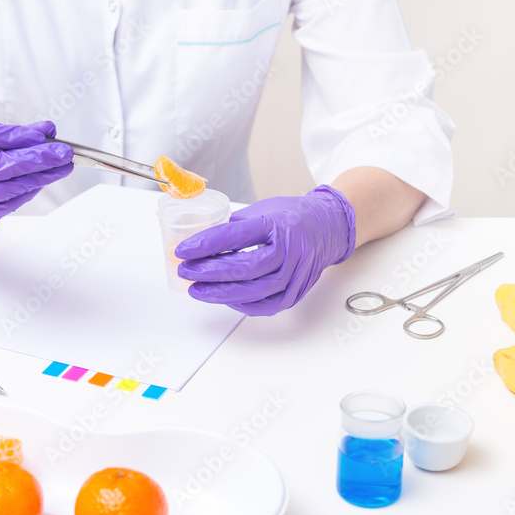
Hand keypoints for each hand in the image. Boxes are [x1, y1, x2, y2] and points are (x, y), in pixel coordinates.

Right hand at [0, 119, 73, 236]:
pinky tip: (42, 182)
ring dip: (39, 178)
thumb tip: (45, 131)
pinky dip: (28, 193)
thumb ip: (7, 135)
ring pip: (6, 190)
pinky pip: (6, 206)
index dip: (14, 135)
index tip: (43, 133)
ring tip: (61, 167)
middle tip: (62, 153)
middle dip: (36, 159)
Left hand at [175, 185, 355, 315]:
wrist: (330, 229)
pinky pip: (266, 305)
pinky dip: (242, 304)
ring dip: (220, 293)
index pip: (237, 236)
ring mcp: (297, 274)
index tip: (184, 250)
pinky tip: (223, 298)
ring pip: (255, 291)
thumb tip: (202, 242)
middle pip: (245, 268)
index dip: (206, 244)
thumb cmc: (294, 217)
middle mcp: (291, 251)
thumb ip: (235, 226)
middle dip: (209, 272)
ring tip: (196, 290)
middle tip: (186, 271)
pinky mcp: (297, 292)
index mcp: (280, 224)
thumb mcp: (264, 209)